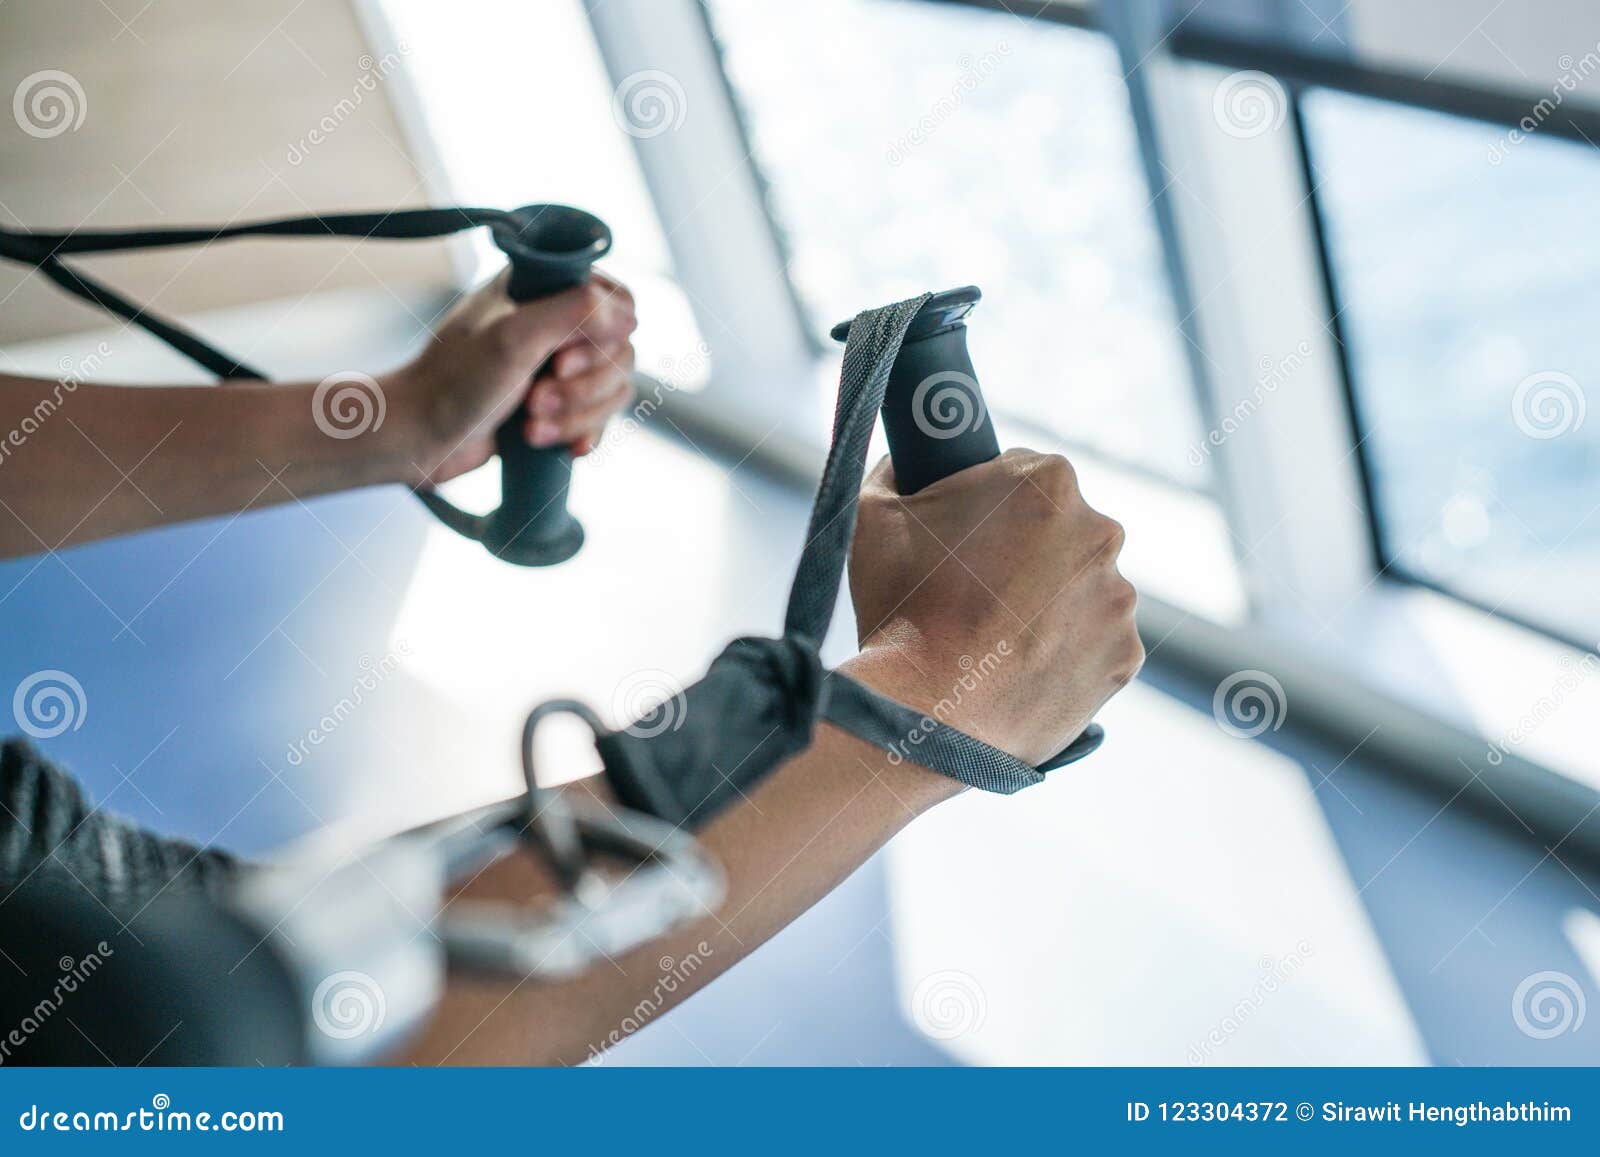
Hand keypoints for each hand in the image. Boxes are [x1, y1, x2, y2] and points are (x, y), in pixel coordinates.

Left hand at [391, 268, 636, 484]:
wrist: (420, 438)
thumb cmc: (453, 384)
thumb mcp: (514, 338)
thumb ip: (574, 312)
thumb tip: (627, 314)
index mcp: (541, 290)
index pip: (615, 299)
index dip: (603, 336)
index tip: (562, 360)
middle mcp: (554, 322)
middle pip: (620, 351)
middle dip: (582, 388)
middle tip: (535, 399)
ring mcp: (556, 365)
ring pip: (613, 389)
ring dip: (577, 415)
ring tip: (532, 426)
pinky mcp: (557, 403)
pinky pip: (600, 417)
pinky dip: (584, 433)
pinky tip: (565, 447)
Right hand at [845, 449, 1141, 768]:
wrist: (931, 712)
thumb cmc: (900, 610)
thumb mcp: (875, 516)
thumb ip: (897, 472)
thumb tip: (904, 464)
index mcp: (1048, 481)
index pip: (1024, 474)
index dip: (988, 502)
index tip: (966, 535)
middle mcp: (1100, 531)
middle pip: (1061, 530)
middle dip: (1026, 552)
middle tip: (975, 591)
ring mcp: (1118, 598)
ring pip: (1082, 588)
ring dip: (1049, 604)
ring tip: (994, 639)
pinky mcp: (1125, 655)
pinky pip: (1096, 644)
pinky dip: (1066, 653)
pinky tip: (1020, 668)